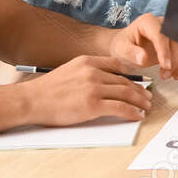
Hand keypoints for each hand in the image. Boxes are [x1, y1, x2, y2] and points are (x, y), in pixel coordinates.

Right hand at [25, 55, 154, 124]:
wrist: (30, 100)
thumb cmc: (46, 90)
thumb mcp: (68, 71)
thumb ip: (86, 73)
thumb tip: (103, 82)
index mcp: (87, 61)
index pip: (117, 66)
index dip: (131, 76)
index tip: (138, 83)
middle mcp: (93, 72)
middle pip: (125, 81)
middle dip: (139, 90)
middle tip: (147, 97)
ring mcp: (94, 88)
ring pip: (126, 93)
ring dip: (140, 101)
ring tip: (146, 107)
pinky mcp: (93, 105)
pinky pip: (120, 108)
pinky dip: (132, 112)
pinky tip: (137, 116)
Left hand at [110, 14, 177, 79]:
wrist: (127, 48)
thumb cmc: (123, 46)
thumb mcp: (120, 50)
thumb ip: (130, 53)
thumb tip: (143, 58)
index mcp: (148, 21)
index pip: (161, 34)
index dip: (165, 51)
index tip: (166, 66)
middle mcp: (163, 23)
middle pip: (177, 39)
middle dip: (174, 59)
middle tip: (165, 75)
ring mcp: (172, 31)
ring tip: (169, 76)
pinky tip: (177, 74)